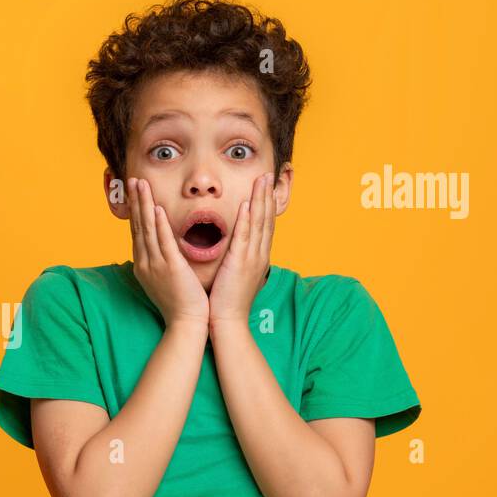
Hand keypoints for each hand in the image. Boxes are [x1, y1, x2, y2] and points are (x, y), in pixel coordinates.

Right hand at [128, 177, 209, 327]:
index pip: (138, 232)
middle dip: (136, 201)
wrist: (186, 323)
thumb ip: (163, 261)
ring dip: (144, 204)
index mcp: (144, 264)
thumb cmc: (180, 303)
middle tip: (133, 180)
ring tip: (141, 185)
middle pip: (138, 226)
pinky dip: (159, 224)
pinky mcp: (170, 268)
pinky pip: (163, 242)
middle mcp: (146, 262)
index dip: (136, 211)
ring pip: (147, 229)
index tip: (135, 193)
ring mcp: (156, 265)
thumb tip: (163, 250)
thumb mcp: (166, 279)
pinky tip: (156, 208)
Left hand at [208, 171, 275, 330]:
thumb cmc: (228, 301)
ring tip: (261, 180)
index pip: (265, 225)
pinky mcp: (240, 264)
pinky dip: (246, 219)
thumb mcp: (237, 276)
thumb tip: (238, 251)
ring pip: (258, 223)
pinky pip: (244, 237)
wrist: (228, 322)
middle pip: (266, 219)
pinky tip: (246, 204)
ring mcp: (252, 258)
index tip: (265, 186)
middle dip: (267, 195)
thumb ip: (240, 260)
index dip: (266, 204)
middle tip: (268, 174)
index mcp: (258, 257)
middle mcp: (259, 255)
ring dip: (260, 200)